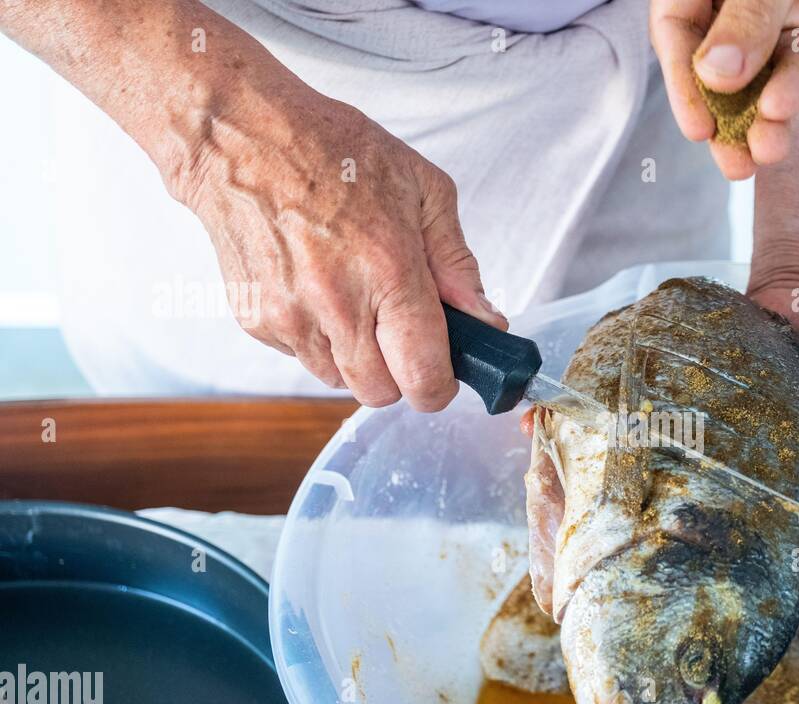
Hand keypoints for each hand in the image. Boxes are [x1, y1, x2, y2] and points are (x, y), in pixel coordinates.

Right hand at [177, 86, 502, 409]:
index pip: (423, 376)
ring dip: (357, 358)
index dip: (440, 384)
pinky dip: (319, 338)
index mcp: (388, 271)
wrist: (237, 138)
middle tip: (401, 331)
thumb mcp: (423, 189)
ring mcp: (291, 317)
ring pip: (340, 381)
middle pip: (381, 393)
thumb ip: (457, 264)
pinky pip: (302, 357)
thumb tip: (483, 320)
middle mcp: (336, 303)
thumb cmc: (331, 151)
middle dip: (399, 373)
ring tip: (355, 300)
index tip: (444, 368)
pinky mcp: (257, 320)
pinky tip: (317, 289)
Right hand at [650, 0, 798, 178]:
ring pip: (756, 77)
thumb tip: (713, 76)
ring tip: (766, 152)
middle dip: (723, 120)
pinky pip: (796, 65)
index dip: (684, 84)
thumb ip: (746, 18)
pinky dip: (792, 91)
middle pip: (712, 66)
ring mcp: (770, 13)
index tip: (699, 130)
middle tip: (733, 167)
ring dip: (760, 119)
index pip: (676, 31)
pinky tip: (785, 113)